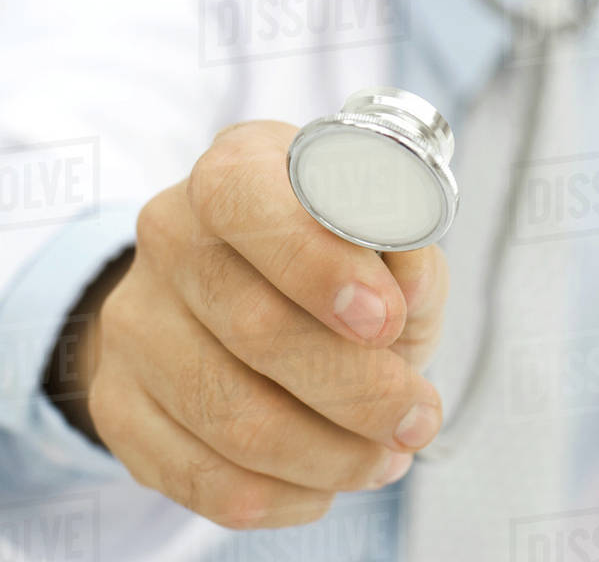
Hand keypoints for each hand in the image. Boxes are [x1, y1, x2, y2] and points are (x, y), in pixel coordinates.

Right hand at [87, 120, 448, 530]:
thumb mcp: (380, 229)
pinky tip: (326, 481)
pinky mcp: (118, 402)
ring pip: (230, 416)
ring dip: (329, 454)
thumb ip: (404, 245)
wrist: (241, 289)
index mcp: (233, 168)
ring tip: (385, 454)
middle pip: (253, 326)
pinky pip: (200, 478)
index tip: (386, 319)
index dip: (317, 264)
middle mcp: (169, 233)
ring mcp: (135, 320)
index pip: (246, 201)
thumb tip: (409, 288)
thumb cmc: (331, 254)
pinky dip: (282, 495)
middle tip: (416, 415)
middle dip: (356, 388)